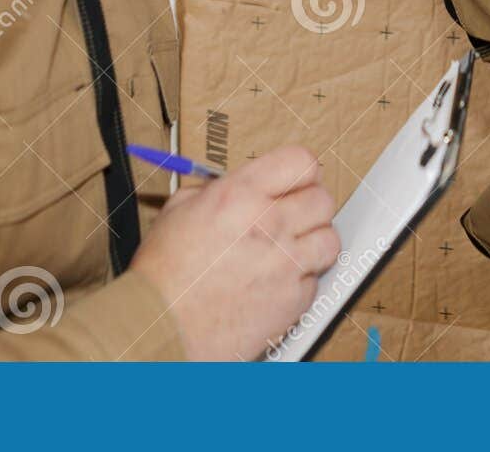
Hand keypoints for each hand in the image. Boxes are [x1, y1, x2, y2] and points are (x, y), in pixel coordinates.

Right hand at [131, 145, 339, 360]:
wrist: (159, 328)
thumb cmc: (162, 275)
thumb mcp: (179, 210)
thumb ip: (216, 190)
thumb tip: (238, 184)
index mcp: (240, 194)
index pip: (302, 162)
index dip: (301, 172)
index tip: (295, 182)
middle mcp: (269, 224)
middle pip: (323, 200)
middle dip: (309, 207)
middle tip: (293, 217)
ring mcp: (286, 263)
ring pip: (330, 239)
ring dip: (314, 243)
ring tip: (290, 250)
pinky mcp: (293, 300)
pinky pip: (316, 280)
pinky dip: (301, 282)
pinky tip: (275, 283)